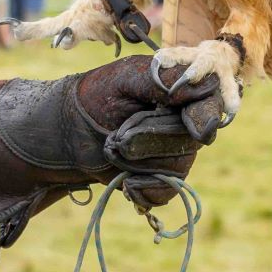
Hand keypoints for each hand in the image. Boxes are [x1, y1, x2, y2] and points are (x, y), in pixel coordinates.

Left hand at [0, 54, 225, 227]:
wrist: (58, 134)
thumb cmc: (88, 97)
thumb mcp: (124, 79)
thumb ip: (164, 79)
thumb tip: (200, 93)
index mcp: (176, 85)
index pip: (213, 97)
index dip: (208, 114)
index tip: (196, 127)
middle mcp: (180, 117)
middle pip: (193, 139)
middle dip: (150, 139)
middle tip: (116, 135)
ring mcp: (172, 149)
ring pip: (179, 167)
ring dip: (139, 163)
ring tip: (111, 150)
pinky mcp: (159, 177)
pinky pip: (166, 192)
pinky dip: (142, 190)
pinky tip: (122, 181)